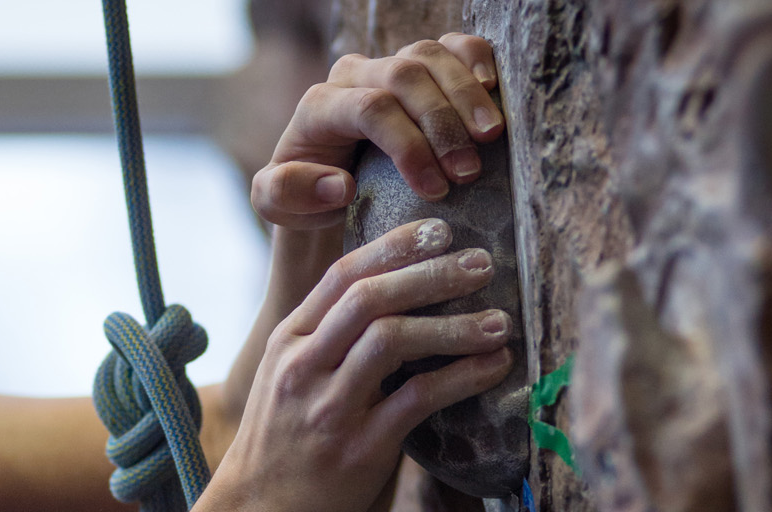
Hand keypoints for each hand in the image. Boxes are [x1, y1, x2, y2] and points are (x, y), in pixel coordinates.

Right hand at [204, 218, 513, 511]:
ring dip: (453, 323)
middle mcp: (302, 365)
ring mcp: (328, 406)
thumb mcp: (289, 387)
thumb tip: (403, 321)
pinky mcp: (357, 447)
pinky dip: (461, 376)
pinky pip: (418, 398)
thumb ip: (333, 352)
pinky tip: (492, 367)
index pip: (341, 275)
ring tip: (499, 320)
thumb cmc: (280, 455)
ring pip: (393, 338)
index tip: (439, 230)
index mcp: (287, 343)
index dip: (393, 245)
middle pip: (370, 296)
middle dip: (431, 272)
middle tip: (481, 263)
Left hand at [252, 35, 503, 229]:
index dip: (408, 146)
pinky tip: (493, 90)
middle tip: (468, 171)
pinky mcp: (421, 66)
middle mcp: (354, 75)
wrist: (326, 182)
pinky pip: (453, 46)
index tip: (435, 188)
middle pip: (405, 77)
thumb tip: (339, 184)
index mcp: (319, 106)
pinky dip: (476, 59)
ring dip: (466, 96)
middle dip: (442, 123)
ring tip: (490, 139)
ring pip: (430, 55)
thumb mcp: (278, 205)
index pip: (370, 109)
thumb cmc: (306, 194)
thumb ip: (287, 195)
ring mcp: (389, 65)